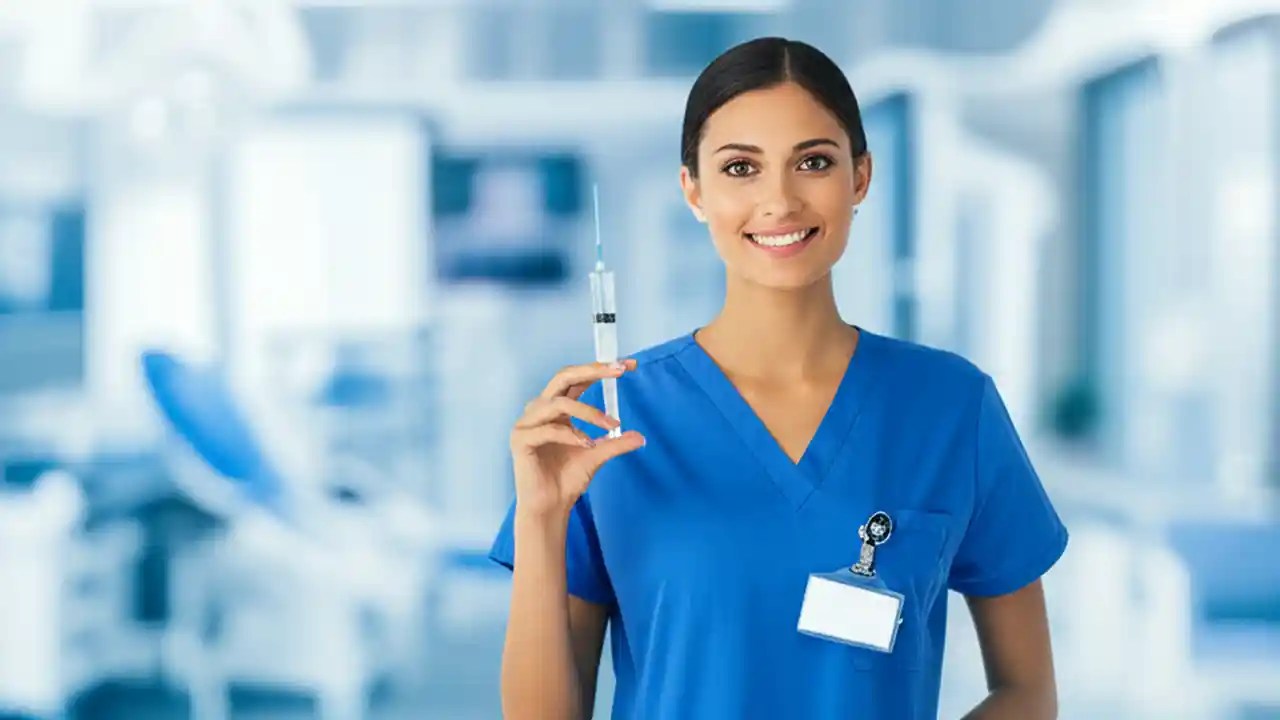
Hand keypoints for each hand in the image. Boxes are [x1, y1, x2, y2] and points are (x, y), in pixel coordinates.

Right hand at [509, 359, 644, 519]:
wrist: (550, 506)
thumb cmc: (567, 480)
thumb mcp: (597, 456)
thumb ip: (615, 444)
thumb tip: (641, 437)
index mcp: (557, 408)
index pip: (578, 380)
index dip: (601, 369)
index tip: (629, 365)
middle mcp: (540, 409)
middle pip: (563, 376)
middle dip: (592, 371)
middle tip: (618, 371)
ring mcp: (528, 423)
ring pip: (558, 402)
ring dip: (588, 411)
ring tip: (610, 426)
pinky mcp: (521, 439)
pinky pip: (549, 429)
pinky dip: (572, 435)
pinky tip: (587, 445)